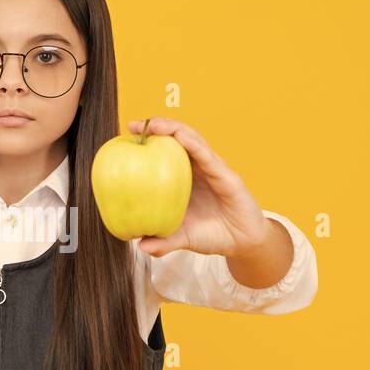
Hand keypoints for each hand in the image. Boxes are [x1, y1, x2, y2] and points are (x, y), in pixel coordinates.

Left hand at [126, 117, 274, 257]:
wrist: (243, 243)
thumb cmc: (212, 234)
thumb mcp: (183, 239)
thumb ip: (163, 242)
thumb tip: (139, 245)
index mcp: (185, 177)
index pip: (165, 151)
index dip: (148, 140)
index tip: (127, 133)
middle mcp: (198, 168)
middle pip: (177, 138)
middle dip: (156, 126)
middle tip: (134, 125)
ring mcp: (213, 169)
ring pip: (192, 140)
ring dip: (173, 129)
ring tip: (154, 124)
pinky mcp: (227, 176)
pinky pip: (208, 157)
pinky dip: (194, 145)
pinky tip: (181, 138)